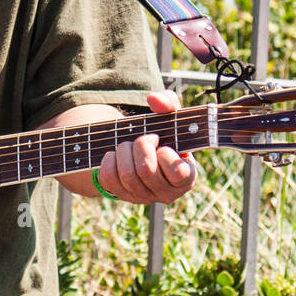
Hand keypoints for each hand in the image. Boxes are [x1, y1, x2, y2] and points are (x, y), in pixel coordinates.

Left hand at [98, 90, 196, 204]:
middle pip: (146, 170)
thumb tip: (154, 99)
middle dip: (141, 146)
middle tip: (143, 138)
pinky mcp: (121, 195)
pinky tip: (116, 154)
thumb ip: (168, 103)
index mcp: (186, 177)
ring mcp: (142, 196)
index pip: (179, 174)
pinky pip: (109, 178)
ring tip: (128, 144)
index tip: (163, 145)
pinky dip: (109, 160)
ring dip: (124, 151)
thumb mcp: (169, 118)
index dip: (167, 156)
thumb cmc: (162, 135)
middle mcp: (165, 193)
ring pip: (127, 175)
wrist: (139, 151)